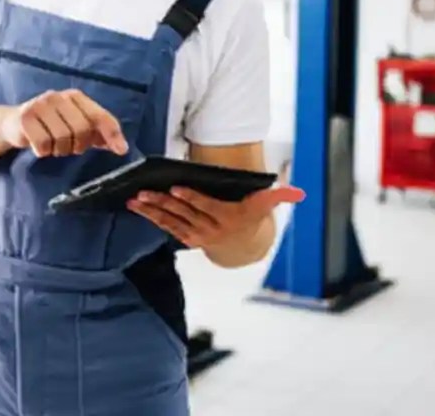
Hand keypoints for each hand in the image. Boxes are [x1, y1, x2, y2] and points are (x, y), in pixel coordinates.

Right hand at [1, 89, 128, 157]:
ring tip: (53, 144)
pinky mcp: (26, 117)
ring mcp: (41, 105)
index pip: (99, 116)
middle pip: (82, 130)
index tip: (121, 150)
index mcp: (75, 97)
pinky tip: (40, 145)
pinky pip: (44, 144)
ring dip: (59, 150)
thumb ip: (99, 133)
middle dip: (78, 145)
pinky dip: (43, 151)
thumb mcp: (77, 125)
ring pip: (62, 139)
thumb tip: (121, 147)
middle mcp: (59, 97)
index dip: (112, 133)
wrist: (15, 123)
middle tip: (70, 147)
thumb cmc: (52, 125)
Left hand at [128, 185, 305, 249]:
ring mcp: (195, 233)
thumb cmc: (250, 217)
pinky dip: (150, 217)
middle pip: (183, 213)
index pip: (206, 207)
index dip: (191, 198)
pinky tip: (136, 207)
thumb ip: (279, 196)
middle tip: (145, 192)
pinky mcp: (184, 235)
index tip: (176, 188)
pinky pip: (165, 226)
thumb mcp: (265, 206)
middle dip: (163, 202)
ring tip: (135, 199)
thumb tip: (299, 193)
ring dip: (151, 210)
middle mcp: (209, 228)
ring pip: (170, 220)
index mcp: (226, 217)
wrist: (242, 246)